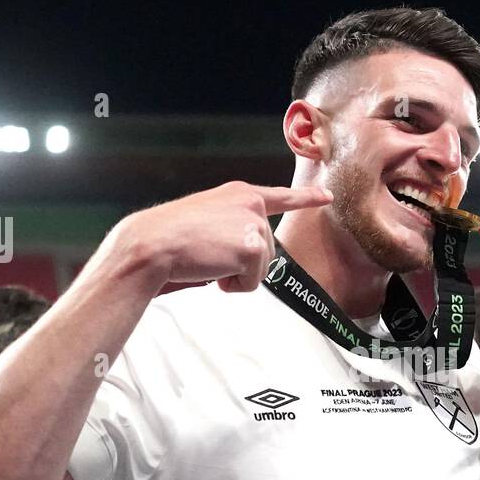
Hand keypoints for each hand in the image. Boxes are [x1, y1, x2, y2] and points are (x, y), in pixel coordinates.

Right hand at [114, 181, 332, 289]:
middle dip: (241, 264)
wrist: (152, 244)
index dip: (306, 199)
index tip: (327, 196)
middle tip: (208, 255)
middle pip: (266, 252)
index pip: (280, 197)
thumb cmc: (169, 237)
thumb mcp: (207, 219)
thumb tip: (244, 255)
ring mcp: (254, 224)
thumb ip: (232, 227)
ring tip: (208, 260)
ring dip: (235, 275)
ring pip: (260, 269)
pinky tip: (213, 270)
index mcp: (239, 194)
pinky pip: (252, 283)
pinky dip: (233, 285)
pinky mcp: (253, 247)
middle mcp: (252, 203)